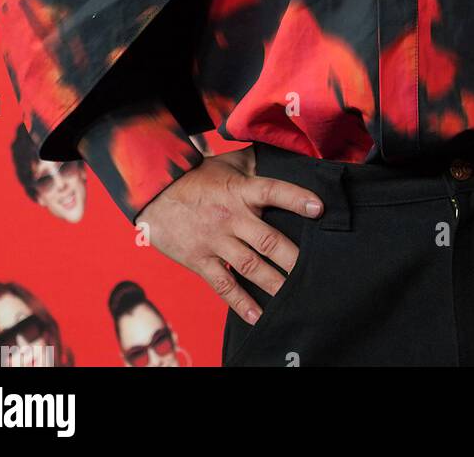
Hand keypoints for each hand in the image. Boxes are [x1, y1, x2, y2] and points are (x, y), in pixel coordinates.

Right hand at [135, 145, 322, 325]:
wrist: (155, 193)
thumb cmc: (197, 177)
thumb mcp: (228, 164)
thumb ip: (256, 164)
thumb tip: (284, 158)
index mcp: (241, 190)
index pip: (274, 191)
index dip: (297, 199)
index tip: (319, 209)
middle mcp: (231, 217)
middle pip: (267, 239)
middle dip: (292, 258)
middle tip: (314, 271)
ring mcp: (215, 241)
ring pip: (250, 266)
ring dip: (273, 283)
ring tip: (294, 296)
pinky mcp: (200, 260)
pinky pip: (223, 285)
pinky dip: (240, 302)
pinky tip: (256, 315)